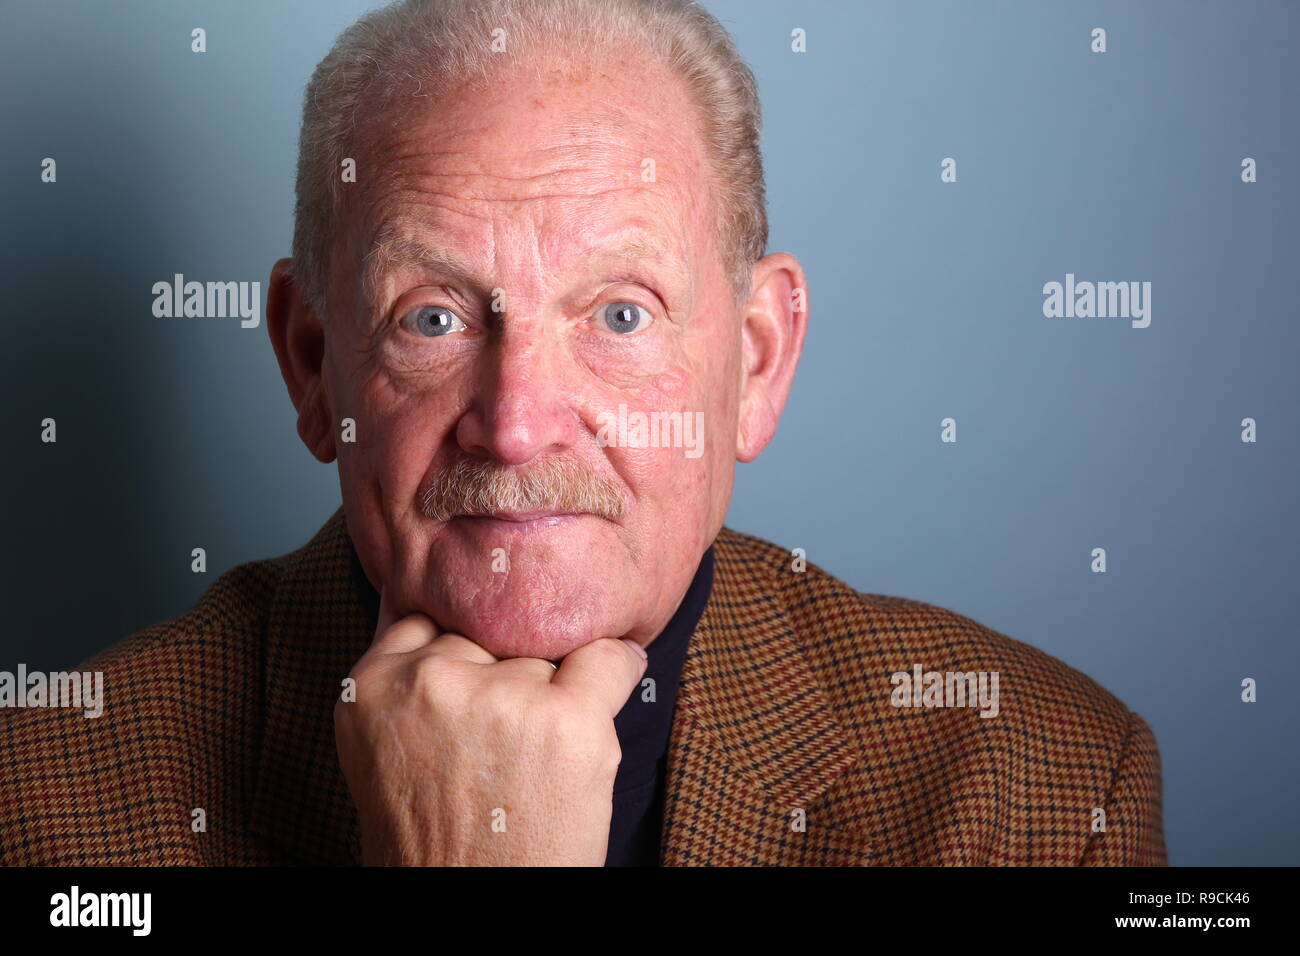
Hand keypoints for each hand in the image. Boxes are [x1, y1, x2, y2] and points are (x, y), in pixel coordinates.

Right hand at [334, 588, 647, 865]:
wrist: (476, 910)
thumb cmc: (436, 839)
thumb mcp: (386, 748)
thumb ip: (403, 674)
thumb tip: (431, 592)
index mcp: (370, 686)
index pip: (432, 619)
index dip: (463, 661)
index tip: (475, 699)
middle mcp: (430, 682)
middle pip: (491, 636)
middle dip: (503, 679)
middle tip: (501, 751)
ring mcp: (502, 697)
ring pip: (544, 654)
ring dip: (550, 693)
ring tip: (533, 764)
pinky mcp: (566, 719)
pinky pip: (610, 659)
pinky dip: (619, 671)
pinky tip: (607, 699)